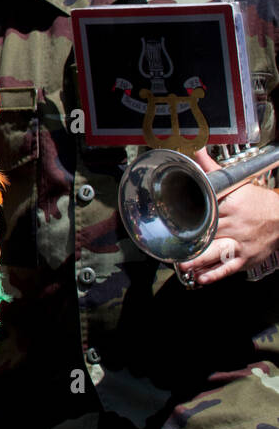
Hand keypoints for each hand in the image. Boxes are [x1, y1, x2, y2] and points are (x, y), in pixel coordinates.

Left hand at [177, 148, 278, 284]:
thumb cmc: (255, 201)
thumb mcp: (236, 183)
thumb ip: (212, 168)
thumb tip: (194, 149)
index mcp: (230, 205)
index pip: (207, 208)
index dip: (191, 212)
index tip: (174, 216)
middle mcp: (234, 225)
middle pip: (209, 233)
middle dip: (191, 241)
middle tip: (172, 247)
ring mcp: (240, 243)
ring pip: (217, 253)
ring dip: (199, 260)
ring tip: (183, 265)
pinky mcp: (244, 257)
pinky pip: (229, 268)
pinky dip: (215, 274)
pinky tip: (201, 278)